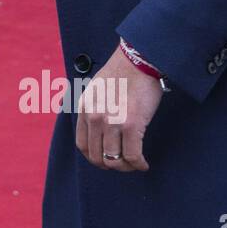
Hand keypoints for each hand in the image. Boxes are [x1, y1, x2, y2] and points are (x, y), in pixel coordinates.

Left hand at [74, 47, 164, 171]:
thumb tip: (99, 128)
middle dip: (110, 166)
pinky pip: (132, 156)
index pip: (82, 145)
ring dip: (126, 167)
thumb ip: (94, 108)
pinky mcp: (130, 125)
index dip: (95, 157)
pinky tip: (144, 164)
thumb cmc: (122, 73)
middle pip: (96, 157)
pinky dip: (138, 164)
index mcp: (85, 109)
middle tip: (123, 164)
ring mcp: (111, 122)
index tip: (106, 159)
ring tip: (135, 164)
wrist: (138, 60)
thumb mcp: (96, 89)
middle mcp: (94, 118)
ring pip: (114, 160)